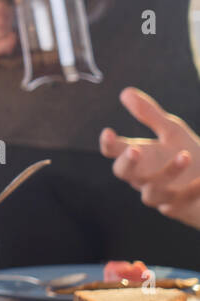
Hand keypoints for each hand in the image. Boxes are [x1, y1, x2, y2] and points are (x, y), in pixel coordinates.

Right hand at [100, 87, 199, 228]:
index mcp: (139, 156)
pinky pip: (180, 202)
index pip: (114, 151)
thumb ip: (149, 114)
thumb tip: (125, 92)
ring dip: (168, 173)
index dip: (108, 144)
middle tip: (135, 151)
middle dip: (128, 163)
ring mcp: (159, 194)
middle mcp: (143, 177)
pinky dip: (192, 191)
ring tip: (186, 156)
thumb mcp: (171, 131)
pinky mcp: (177, 208)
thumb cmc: (187, 155)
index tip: (108, 132)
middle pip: (123, 173)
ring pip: (153, 190)